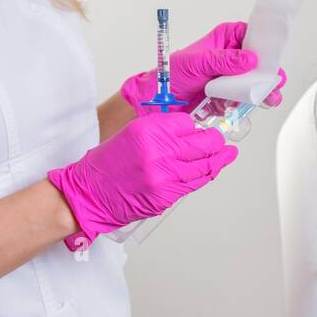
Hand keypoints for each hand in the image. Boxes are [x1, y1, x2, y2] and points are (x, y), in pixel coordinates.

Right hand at [48, 111, 236, 249]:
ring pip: (205, 163)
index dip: (193, 126)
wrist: (88, 194)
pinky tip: (215, 167)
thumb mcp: (131, 135)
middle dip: (215, 140)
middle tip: (219, 138)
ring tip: (228, 153)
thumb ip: (160, 132)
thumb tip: (188, 132)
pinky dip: (208, 173)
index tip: (198, 127)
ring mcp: (165, 174)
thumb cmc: (106, 166)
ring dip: (219, 157)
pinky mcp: (167, 194)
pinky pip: (196, 182)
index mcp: (147, 130)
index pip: (186, 122)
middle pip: (202, 141)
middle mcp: (158, 150)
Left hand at [120, 20, 287, 115]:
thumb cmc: (174, 73)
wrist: (161, 99)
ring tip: (269, 98)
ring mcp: (233, 76)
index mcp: (226, 39)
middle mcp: (232, 55)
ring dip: (264, 89)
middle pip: (260, 60)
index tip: (273, 55)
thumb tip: (250, 59)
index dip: (265, 43)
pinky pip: (247, 96)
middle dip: (268, 72)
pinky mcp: (232, 94)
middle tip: (275, 83)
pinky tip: (251, 105)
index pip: (252, 34)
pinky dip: (251, 102)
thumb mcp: (198, 62)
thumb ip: (224, 60)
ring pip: (256, 80)